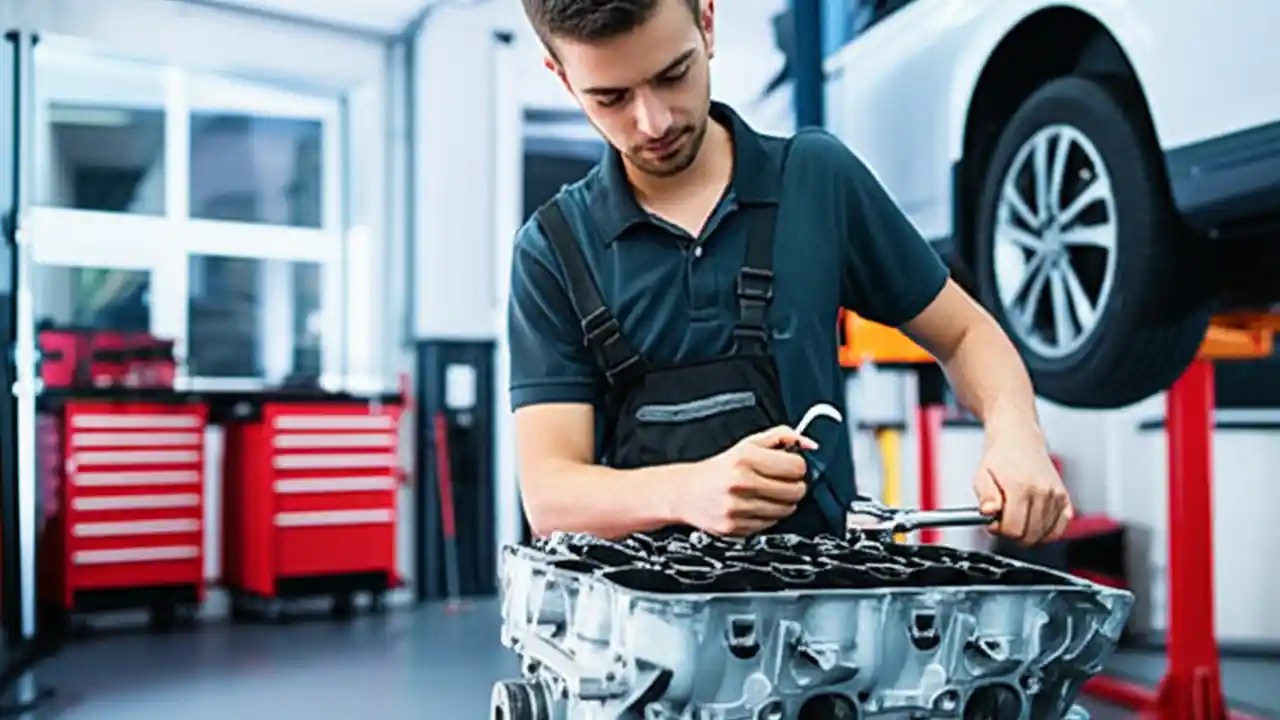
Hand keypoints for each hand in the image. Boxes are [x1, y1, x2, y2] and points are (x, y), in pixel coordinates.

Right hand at [681, 425, 815, 536]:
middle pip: (795, 490)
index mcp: (744, 458)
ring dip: (784, 502)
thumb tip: (809, 443)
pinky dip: (769, 516)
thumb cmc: (719, 468)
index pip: (796, 466)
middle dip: (795, 485)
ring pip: (786, 510)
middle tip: (784, 482)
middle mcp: (740, 483)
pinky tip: (756, 506)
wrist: (685, 492)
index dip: (798, 466)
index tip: (791, 467)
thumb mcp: (748, 444)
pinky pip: (770, 524)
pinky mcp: (735, 527)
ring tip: (769, 494)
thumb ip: (781, 437)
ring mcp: (737, 508)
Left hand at [972, 428, 1072, 545]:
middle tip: (1004, 519)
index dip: (999, 530)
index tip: (994, 521)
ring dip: (1028, 532)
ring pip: (1044, 535)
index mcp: (1020, 487)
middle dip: (1013, 533)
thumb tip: (988, 512)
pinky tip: (1034, 522)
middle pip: (1030, 535)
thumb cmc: (1000, 457)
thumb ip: (985, 496)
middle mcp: (1042, 492)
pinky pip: (1059, 529)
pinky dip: (1046, 532)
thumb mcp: (982, 475)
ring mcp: (1056, 496)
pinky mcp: (1065, 498)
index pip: (1013, 529)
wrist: (1019, 439)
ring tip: (1018, 515)